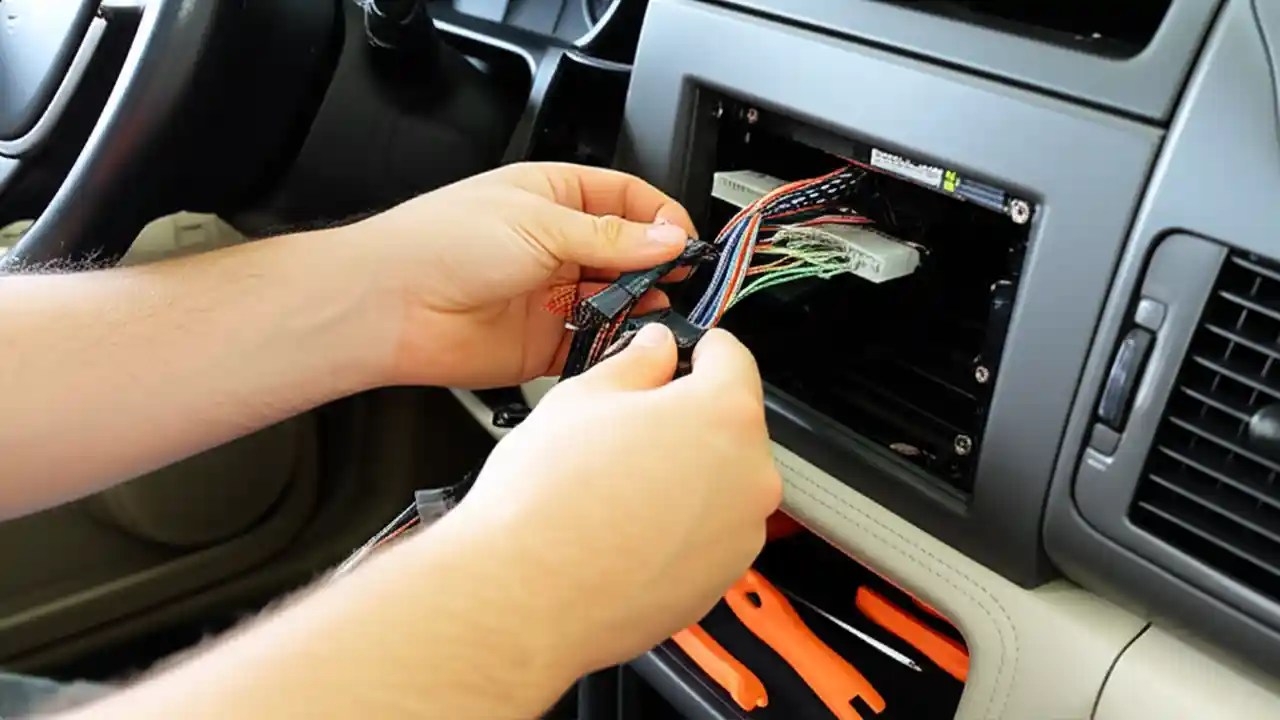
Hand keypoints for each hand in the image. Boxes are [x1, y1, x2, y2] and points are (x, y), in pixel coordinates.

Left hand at [331, 162, 696, 387]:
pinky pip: (593, 346)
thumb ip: (612, 238)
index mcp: (554, 197)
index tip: (686, 243)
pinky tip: (623, 343)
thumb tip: (668, 238)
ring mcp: (551, 294)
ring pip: (617, 302)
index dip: (662, 218)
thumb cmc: (442, 243)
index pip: (629, 200)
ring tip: (652, 313)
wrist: (390, 305)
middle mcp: (556, 245)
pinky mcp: (544, 342)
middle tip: (681, 283)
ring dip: (639, 308)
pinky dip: (612, 347)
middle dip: (658, 268)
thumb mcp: (540, 223)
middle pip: (630, 254)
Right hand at [452, 326, 782, 674]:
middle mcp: (749, 476)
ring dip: (684, 474)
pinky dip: (678, 524)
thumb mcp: (582, 398)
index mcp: (723, 414)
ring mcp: (739, 535)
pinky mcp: (719, 580)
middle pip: (730, 424)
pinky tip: (625, 527)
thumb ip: (635, 363)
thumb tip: (655, 351)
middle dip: (686, 418)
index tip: (674, 357)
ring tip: (618, 485)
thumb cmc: (546, 502)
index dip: (696, 349)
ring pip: (720, 482)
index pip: (732, 356)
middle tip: (627, 429)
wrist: (523, 596)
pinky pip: (708, 534)